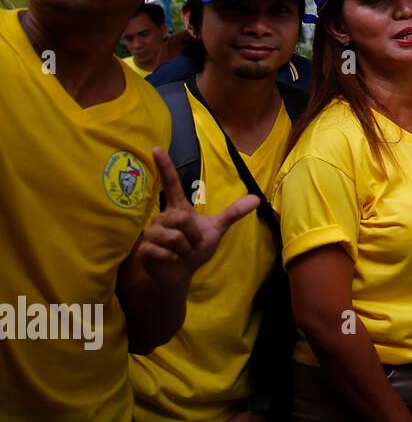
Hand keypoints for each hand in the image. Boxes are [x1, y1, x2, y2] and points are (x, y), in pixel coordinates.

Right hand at [136, 148, 258, 283]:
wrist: (179, 274)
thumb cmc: (193, 249)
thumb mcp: (216, 229)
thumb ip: (233, 213)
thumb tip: (257, 199)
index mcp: (178, 209)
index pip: (171, 184)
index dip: (165, 167)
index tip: (157, 148)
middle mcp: (162, 217)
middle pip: (183, 218)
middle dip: (194, 236)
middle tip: (192, 245)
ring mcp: (151, 232)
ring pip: (174, 236)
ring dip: (185, 249)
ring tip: (181, 253)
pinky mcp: (144, 249)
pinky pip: (164, 251)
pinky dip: (174, 258)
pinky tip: (171, 260)